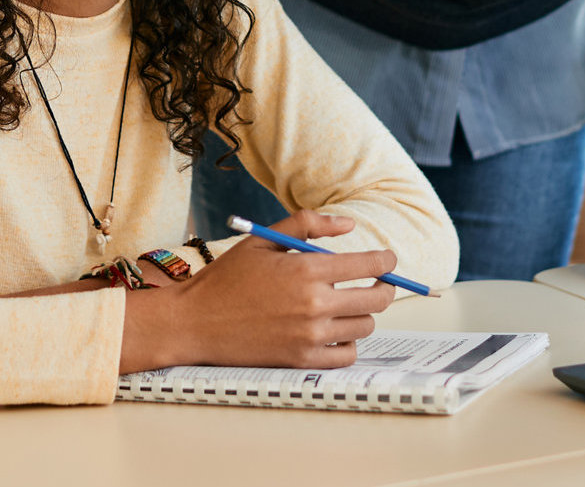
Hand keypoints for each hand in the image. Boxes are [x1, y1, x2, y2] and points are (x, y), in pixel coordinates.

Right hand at [119, 211, 396, 372]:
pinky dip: (348, 343)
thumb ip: (308, 224)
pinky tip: (336, 331)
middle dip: (384, 288)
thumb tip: (349, 224)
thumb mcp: (263, 239)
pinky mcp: (301, 360)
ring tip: (347, 306)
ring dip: (362, 314)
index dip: (386, 262)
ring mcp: (310, 337)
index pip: (369, 266)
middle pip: (376, 299)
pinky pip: (346, 355)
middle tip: (378, 284)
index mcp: (306, 270)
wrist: (195, 322)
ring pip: (364, 327)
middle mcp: (314, 305)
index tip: (389, 260)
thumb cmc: (227, 278)